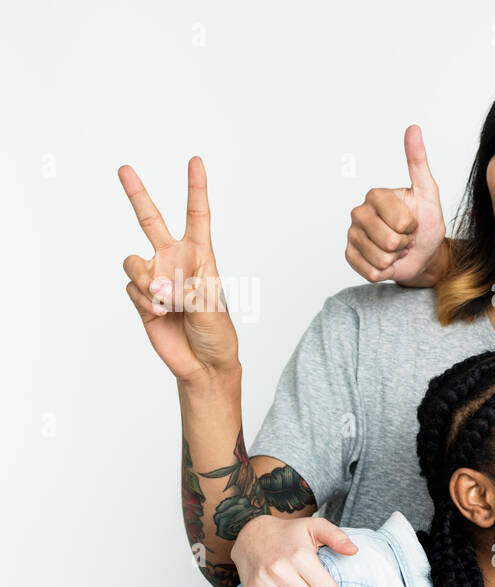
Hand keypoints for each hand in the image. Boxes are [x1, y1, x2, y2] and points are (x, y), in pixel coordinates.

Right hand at [120, 157, 239, 383]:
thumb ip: (188, 290)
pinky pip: (132, 287)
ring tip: (168, 302)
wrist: (203, 363)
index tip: (195, 161)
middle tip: (123, 168)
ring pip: (134, 261)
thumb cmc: (217, 333)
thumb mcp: (212, 308)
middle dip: (137, 194)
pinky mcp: (142, 296)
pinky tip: (160, 312)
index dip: (195, 188)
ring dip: (148, 282)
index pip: (197, 216)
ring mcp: (156, 277)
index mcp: (201, 256)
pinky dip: (145, 300)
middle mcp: (175, 260)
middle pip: (150, 221)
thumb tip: (163, 282)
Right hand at [345, 124, 446, 284]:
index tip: (413, 223)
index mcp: (376, 195)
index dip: (412, 228)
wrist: (423, 254)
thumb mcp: (428, 194)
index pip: (400, 222)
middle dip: (404, 244)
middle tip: (405, 238)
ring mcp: (352, 234)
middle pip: (389, 242)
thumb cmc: (426, 224)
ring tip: (397, 249)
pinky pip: (370, 272)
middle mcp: (359, 212)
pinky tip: (387, 261)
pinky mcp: (350, 255)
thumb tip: (413, 128)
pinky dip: (384, 271)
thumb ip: (418, 162)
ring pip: (380, 259)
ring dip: (395, 259)